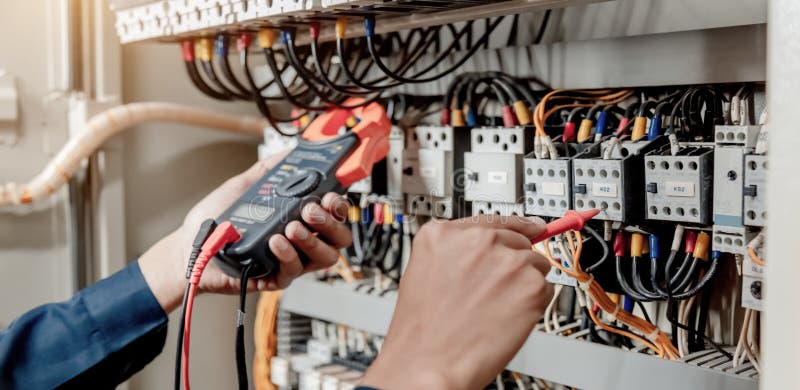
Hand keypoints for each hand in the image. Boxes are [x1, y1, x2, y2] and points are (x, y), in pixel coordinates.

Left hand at [139, 153, 352, 312]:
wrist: (190, 244)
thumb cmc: (218, 219)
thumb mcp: (246, 185)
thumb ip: (271, 168)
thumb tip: (291, 151)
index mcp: (300, 217)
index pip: (335, 214)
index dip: (339, 206)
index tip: (330, 195)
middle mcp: (301, 240)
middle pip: (338, 238)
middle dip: (330, 223)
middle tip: (311, 210)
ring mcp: (290, 260)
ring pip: (324, 258)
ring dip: (313, 240)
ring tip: (292, 227)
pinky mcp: (274, 278)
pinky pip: (293, 271)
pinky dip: (288, 255)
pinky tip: (276, 242)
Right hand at [361, 215, 552, 388]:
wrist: (428, 362)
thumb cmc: (423, 329)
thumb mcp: (425, 271)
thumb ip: (457, 251)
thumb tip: (492, 246)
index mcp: (444, 233)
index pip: (492, 218)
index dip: (514, 226)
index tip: (532, 226)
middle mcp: (477, 239)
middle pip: (518, 240)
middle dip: (512, 265)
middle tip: (496, 293)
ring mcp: (506, 260)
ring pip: (534, 264)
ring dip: (523, 286)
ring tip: (494, 309)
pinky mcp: (530, 285)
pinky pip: (545, 289)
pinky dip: (533, 305)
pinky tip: (506, 318)